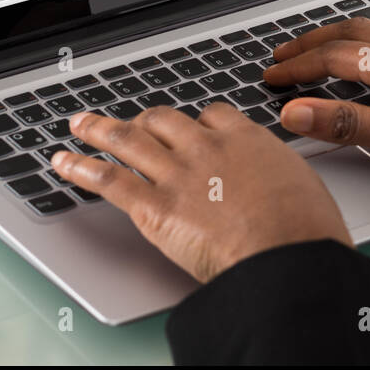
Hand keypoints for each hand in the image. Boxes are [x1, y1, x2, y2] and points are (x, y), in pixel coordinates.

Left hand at [51, 104, 350, 282]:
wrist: (288, 255)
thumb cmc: (306, 232)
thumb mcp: (304, 189)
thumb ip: (280, 180)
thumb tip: (282, 190)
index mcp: (247, 140)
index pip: (212, 115)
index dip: (197, 121)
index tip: (191, 125)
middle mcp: (207, 148)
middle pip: (164, 120)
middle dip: (142, 119)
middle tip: (129, 119)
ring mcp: (178, 175)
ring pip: (128, 140)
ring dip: (98, 130)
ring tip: (80, 124)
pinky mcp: (156, 207)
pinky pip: (109, 180)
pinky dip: (81, 168)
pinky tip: (63, 162)